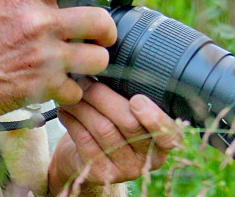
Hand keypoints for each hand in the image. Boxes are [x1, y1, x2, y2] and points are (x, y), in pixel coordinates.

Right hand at [0, 0, 118, 125]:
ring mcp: (44, 57)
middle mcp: (38, 24)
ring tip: (84, 62)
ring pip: (98, 58)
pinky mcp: (45, 86)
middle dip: (107, 29)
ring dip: (94, 62)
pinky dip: (72, 91)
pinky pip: (78, 90)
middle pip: (99, 20)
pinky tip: (61, 85)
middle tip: (102, 34)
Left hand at [48, 78, 181, 193]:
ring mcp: (126, 169)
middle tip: (84, 80)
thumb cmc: (108, 122)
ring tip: (72, 92)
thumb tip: (107, 61)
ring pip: (104, 130)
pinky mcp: (101, 173)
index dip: (154, 117)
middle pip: (129, 124)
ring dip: (83, 105)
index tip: (137, 100)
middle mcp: (149, 157)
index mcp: (163, 138)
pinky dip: (72, 119)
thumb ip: (127, 93)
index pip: (168, 132)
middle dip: (102, 96)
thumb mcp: (123, 108)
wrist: (81, 156)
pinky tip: (66, 110)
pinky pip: (86, 140)